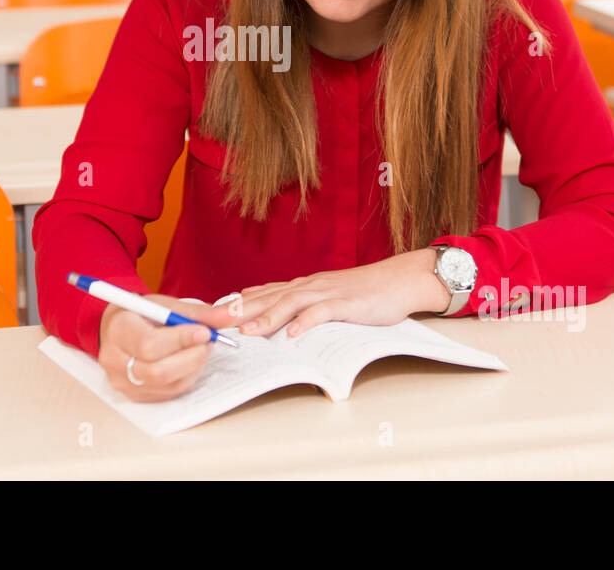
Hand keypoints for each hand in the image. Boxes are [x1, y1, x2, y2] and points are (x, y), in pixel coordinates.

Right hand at [97, 294, 232, 402]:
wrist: (118, 328)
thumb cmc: (141, 314)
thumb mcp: (164, 305)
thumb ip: (197, 312)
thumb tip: (230, 316)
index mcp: (118, 331)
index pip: (149, 344)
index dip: (181, 340)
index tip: (205, 330)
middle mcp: (115, 361)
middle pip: (159, 372)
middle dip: (192, 357)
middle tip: (209, 339)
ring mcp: (124, 383)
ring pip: (169, 385)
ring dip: (194, 366)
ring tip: (201, 346)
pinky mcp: (137, 396)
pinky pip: (171, 392)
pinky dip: (188, 375)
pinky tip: (190, 359)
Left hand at [231, 249, 444, 337]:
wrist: (399, 280)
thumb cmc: (365, 292)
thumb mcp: (329, 296)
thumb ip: (304, 304)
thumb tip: (280, 320)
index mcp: (304, 285)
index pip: (264, 292)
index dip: (238, 302)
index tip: (213, 313)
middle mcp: (310, 285)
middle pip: (269, 296)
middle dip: (241, 310)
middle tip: (216, 322)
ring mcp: (328, 292)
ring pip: (291, 303)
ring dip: (267, 317)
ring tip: (248, 332)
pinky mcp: (347, 303)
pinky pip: (323, 312)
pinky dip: (307, 322)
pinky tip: (295, 334)